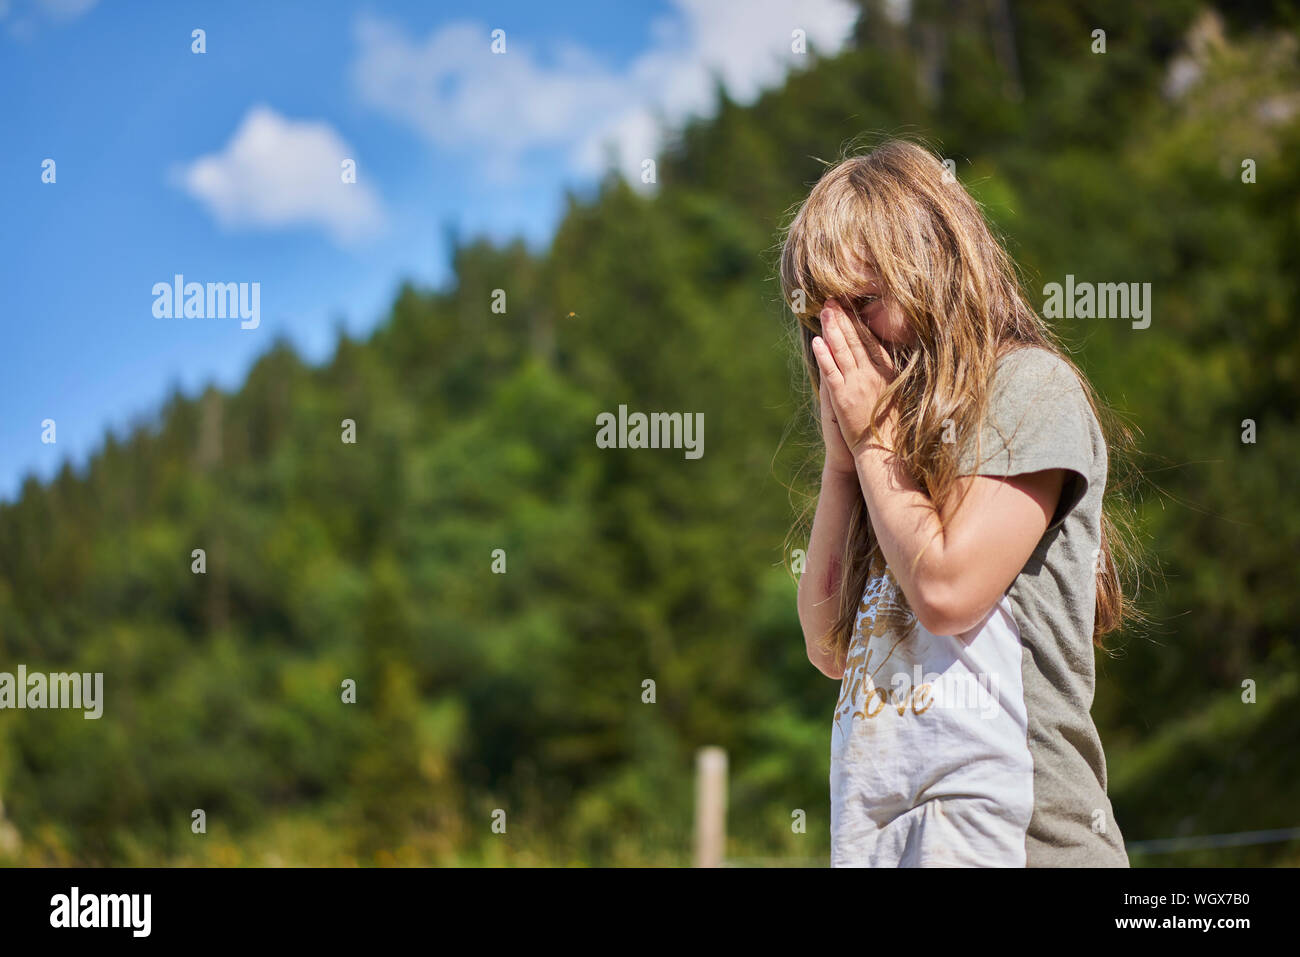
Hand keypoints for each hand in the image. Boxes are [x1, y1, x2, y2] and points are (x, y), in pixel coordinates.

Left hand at [811, 299, 897, 455]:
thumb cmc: (891, 427)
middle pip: (856, 340)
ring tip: (825, 311)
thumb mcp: (896, 395)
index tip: (852, 307)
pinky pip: (831, 371)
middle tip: (833, 300)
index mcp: (887, 373)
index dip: (859, 323)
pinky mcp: (842, 397)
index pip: (871, 342)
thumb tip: (884, 364)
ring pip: (843, 351)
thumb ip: (887, 377)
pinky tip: (817, 341)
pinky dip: (824, 355)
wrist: (884, 450)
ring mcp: (857, 384)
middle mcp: (872, 375)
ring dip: (833, 329)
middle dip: (843, 319)